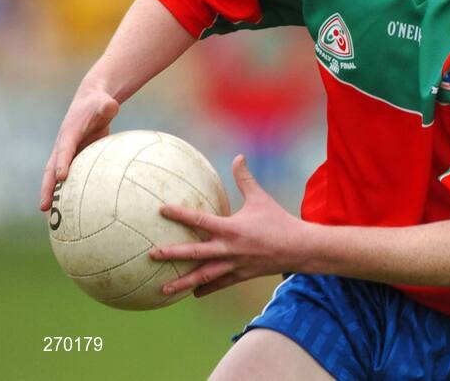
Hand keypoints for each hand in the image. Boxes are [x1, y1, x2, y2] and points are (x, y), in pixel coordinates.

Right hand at [40, 87, 119, 210]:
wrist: (92, 104)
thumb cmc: (99, 104)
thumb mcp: (105, 103)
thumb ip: (107, 106)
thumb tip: (112, 106)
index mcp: (70, 133)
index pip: (65, 149)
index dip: (63, 162)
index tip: (62, 177)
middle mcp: (64, 146)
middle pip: (51, 170)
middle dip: (48, 188)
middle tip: (45, 207)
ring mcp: (67, 154)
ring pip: (56, 178)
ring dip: (53, 195)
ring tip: (51, 218)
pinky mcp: (75, 159)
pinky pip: (69, 177)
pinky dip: (67, 192)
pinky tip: (74, 210)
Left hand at [151, 154, 307, 297]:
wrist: (298, 248)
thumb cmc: (278, 220)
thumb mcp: (261, 198)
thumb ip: (245, 179)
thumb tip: (239, 156)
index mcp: (231, 228)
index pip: (200, 220)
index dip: (179, 214)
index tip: (161, 209)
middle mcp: (229, 248)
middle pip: (194, 253)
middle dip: (171, 254)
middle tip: (151, 254)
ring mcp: (233, 265)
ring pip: (203, 276)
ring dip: (182, 283)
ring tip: (162, 289)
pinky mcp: (239, 275)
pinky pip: (218, 284)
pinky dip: (205, 289)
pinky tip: (192, 293)